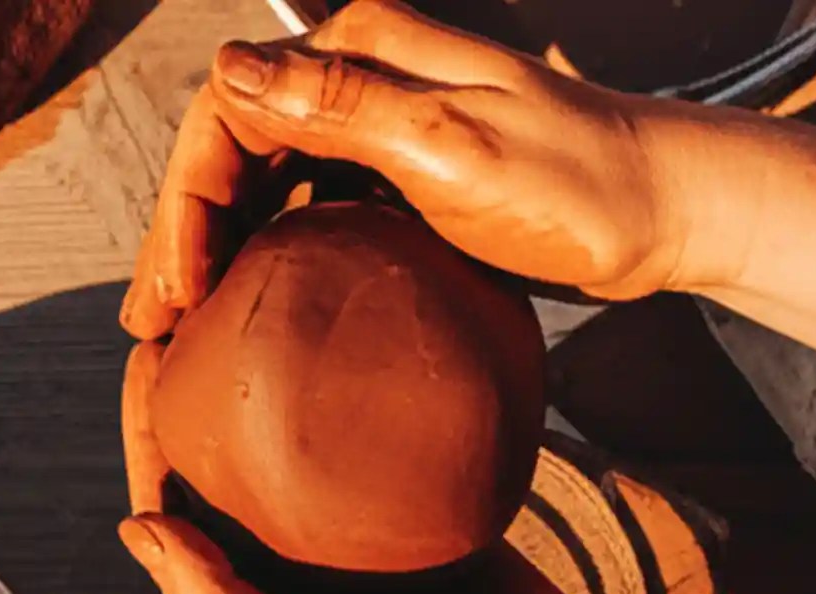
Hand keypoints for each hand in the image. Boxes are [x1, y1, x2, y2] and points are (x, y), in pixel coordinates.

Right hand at [120, 0, 695, 341]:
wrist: (666, 211)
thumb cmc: (576, 183)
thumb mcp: (452, 144)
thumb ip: (338, 103)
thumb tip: (226, 62)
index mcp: (365, 50)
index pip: (233, 112)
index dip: (188, 198)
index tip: (178, 286)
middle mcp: (363, 77)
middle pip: (238, 148)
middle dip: (186, 231)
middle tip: (150, 319)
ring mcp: (383, 127)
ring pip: (268, 181)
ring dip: (218, 246)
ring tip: (178, 322)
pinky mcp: (403, 173)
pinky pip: (312, 206)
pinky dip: (271, 252)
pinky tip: (249, 299)